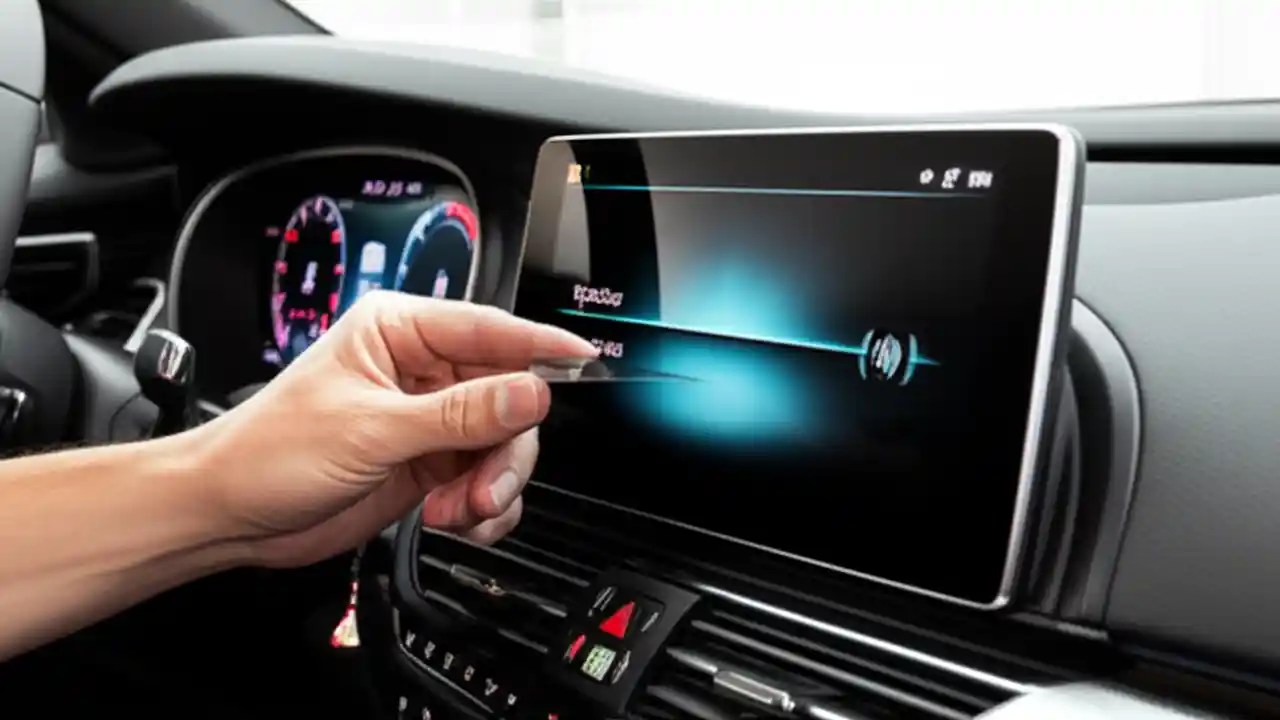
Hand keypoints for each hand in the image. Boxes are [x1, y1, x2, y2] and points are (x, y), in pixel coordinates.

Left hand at [190, 290, 596, 567]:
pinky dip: (483, 507)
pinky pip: (486, 479)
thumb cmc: (271, 451)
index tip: (584, 362)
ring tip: (457, 511)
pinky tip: (454, 519)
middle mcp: (421, 371)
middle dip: (506, 449)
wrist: (231, 514)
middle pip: (509, 397)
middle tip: (486, 486)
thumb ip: (458, 414)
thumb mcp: (371, 429)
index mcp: (400, 332)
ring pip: (503, 444)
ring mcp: (429, 420)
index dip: (540, 348)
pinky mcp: (430, 464)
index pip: (490, 329)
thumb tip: (528, 392)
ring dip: (492, 485)